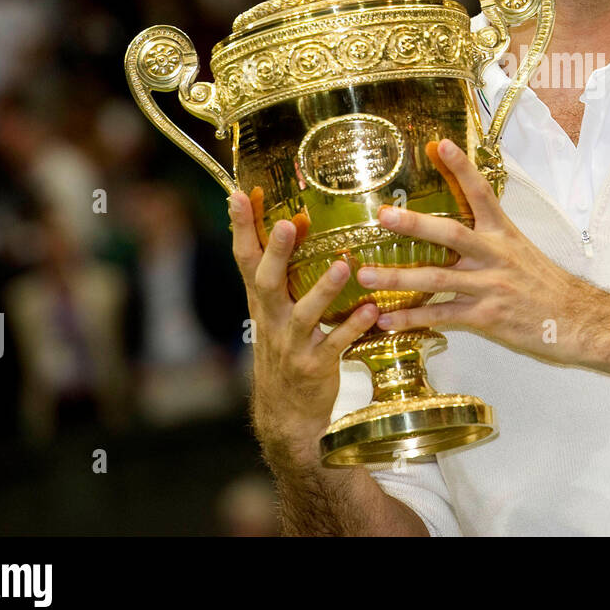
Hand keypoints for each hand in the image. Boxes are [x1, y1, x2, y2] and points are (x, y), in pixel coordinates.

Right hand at [230, 187, 378, 469]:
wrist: (287, 414)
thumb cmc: (287, 350)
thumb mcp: (276, 311)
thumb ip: (283, 273)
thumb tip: (292, 221)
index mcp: (262, 302)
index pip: (245, 259)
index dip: (239, 228)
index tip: (237, 195)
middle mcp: (271, 320)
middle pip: (267, 282)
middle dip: (274, 253)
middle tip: (285, 223)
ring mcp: (291, 345)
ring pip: (303, 315)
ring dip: (323, 290)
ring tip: (344, 266)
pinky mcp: (315, 367)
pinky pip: (335, 345)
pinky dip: (353, 328)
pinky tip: (372, 311)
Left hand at [357, 139, 609, 369]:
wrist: (576, 319)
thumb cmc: (547, 285)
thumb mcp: (521, 251)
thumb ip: (490, 237)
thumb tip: (459, 222)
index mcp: (504, 234)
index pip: (482, 193)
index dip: (461, 167)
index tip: (439, 144)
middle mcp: (495, 255)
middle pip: (451, 234)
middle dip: (414, 224)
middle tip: (382, 216)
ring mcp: (489, 286)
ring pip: (437, 279)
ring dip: (398, 278)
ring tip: (366, 276)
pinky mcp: (486, 316)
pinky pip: (442, 316)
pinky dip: (412, 319)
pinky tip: (386, 321)